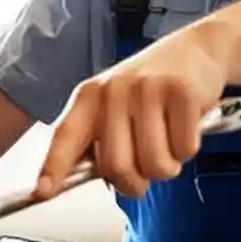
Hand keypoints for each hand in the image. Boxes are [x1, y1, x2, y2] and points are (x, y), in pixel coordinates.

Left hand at [34, 24, 231, 198]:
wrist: (198, 49)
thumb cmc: (153, 86)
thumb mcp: (116, 104)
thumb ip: (99, 139)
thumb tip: (86, 179)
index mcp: (90, 96)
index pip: (66, 135)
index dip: (53, 167)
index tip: (42, 192)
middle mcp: (113, 91)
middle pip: (116, 166)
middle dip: (136, 181)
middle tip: (146, 164)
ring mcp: (147, 89)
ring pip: (155, 165)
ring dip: (167, 165)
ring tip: (168, 140)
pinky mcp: (181, 92)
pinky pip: (184, 150)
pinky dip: (189, 148)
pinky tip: (186, 125)